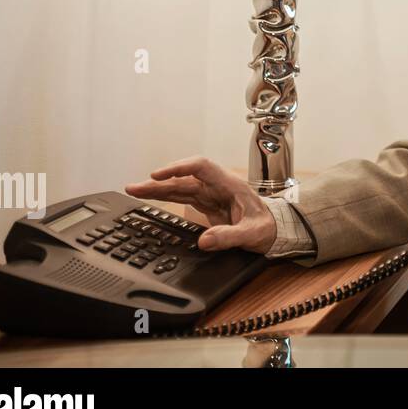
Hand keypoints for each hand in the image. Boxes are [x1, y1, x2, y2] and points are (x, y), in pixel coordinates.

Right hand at [124, 157, 275, 253]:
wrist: (274, 230)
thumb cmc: (267, 226)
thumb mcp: (253, 233)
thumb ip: (230, 237)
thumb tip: (205, 241)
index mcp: (230, 185)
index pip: (201, 167)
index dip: (179, 168)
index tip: (159, 176)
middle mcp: (217, 186)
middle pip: (184, 178)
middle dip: (159, 181)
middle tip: (134, 187)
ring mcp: (211, 194)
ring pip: (180, 187)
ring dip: (157, 189)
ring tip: (133, 190)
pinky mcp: (206, 204)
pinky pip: (183, 197)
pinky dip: (165, 197)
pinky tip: (150, 198)